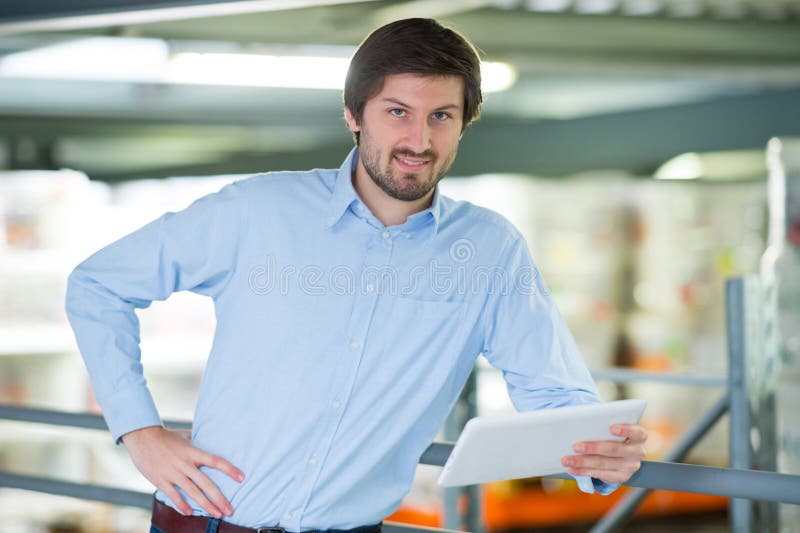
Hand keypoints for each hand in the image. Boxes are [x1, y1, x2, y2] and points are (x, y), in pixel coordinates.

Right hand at [121, 426, 244, 517]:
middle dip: (220, 498)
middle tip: (230, 510)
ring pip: (193, 492)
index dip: (229, 469)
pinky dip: (182, 505)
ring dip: (206, 505)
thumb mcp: (186, 436)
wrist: (143, 437)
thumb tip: (212, 440)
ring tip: (217, 514)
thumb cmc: (167, 436)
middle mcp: (185, 464)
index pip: (216, 461)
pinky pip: (174, 495)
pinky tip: (190, 513)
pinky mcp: (161, 480)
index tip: (242, 478)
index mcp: (193, 452)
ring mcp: (173, 473)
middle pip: (207, 484)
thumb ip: (199, 441)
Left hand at [561, 423, 647, 484]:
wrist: (619, 452)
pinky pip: (601, 475)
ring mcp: (631, 466)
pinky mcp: (622, 477)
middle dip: (593, 448)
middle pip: (614, 450)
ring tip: (566, 459)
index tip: (611, 427)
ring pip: (604, 464)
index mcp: (639, 435)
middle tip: (575, 446)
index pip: (636, 432)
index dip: (625, 430)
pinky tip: (572, 469)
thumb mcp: (610, 426)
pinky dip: (584, 472)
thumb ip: (602, 424)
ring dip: (583, 462)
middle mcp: (638, 452)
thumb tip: (580, 423)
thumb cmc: (611, 432)